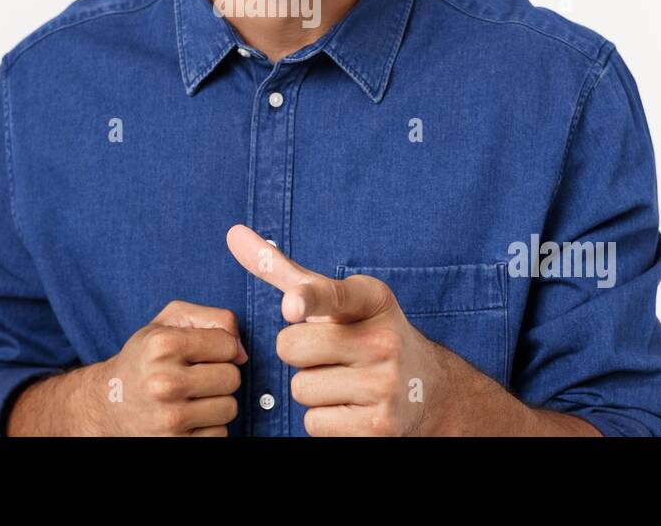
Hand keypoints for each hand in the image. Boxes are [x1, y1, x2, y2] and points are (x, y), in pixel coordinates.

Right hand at [94, 300, 247, 435]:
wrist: (109, 403)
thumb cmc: (146, 358)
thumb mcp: (169, 322)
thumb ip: (214, 319)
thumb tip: (242, 354)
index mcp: (163, 345)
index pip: (228, 345)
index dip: (220, 348)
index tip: (201, 353)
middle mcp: (164, 382)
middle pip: (232, 378)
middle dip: (220, 376)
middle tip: (195, 377)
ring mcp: (169, 418)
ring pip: (229, 408)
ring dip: (216, 403)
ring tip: (190, 398)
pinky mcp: (175, 445)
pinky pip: (220, 434)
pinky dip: (208, 427)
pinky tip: (186, 418)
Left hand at [225, 225, 447, 435]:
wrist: (427, 388)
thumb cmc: (363, 332)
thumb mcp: (336, 299)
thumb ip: (283, 270)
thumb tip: (233, 233)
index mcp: (371, 299)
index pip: (332, 295)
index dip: (308, 299)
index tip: (292, 304)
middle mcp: (383, 340)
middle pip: (291, 348)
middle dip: (298, 354)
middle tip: (330, 353)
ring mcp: (385, 385)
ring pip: (300, 390)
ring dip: (310, 389)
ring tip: (343, 379)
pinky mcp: (378, 427)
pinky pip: (314, 423)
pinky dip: (323, 418)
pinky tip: (350, 406)